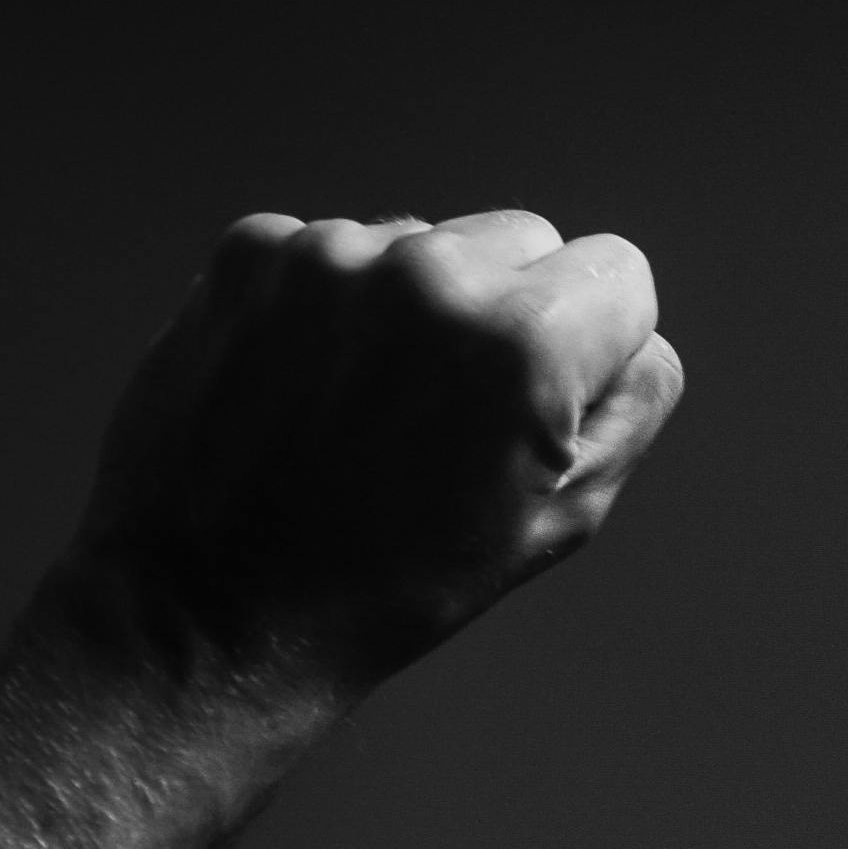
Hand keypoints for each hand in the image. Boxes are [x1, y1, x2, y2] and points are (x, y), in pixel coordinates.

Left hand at [72, 209, 683, 683]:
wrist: (211, 610)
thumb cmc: (394, 585)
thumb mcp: (560, 522)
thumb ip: (631, 408)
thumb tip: (636, 338)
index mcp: (524, 342)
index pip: (620, 273)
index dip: (595, 347)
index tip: (543, 406)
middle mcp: (431, 274)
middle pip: (527, 238)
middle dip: (510, 311)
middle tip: (452, 414)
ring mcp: (329, 254)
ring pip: (427, 241)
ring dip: (417, 306)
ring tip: (366, 408)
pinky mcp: (251, 252)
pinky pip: (336, 251)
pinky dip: (332, 305)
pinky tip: (306, 387)